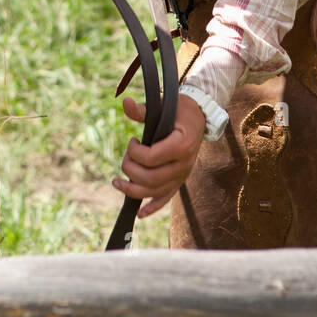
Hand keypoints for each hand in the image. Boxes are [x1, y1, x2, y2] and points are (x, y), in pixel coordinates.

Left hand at [113, 93, 206, 217]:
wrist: (200, 117)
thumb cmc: (179, 109)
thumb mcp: (163, 105)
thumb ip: (143, 110)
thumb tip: (125, 102)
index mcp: (180, 145)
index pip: (150, 158)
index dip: (134, 152)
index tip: (132, 141)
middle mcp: (183, 164)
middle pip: (150, 178)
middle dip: (130, 170)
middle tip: (126, 157)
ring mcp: (182, 175)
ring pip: (155, 191)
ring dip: (132, 190)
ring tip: (116, 183)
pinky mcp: (180, 180)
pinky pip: (166, 198)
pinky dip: (152, 207)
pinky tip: (139, 213)